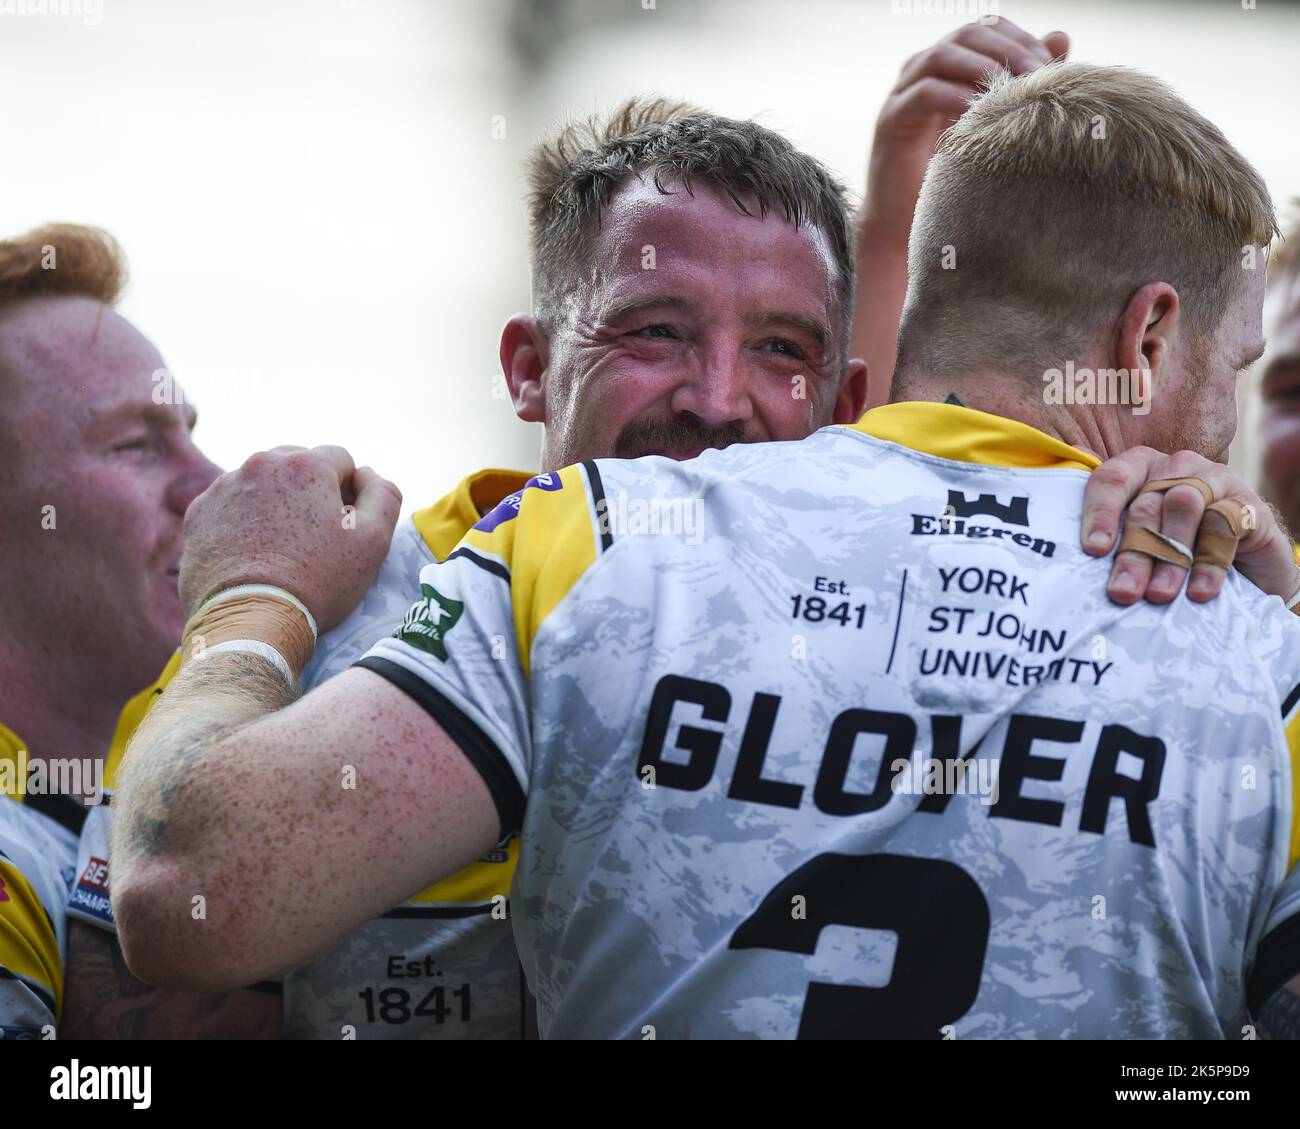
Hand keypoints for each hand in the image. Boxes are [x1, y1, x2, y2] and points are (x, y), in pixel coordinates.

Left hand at [178, 446, 401, 631]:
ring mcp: (224, 487)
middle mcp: (260, 463)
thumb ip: (384, 494)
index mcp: (305, 464)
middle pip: (298, 464)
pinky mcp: (199, 513)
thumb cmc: (319, 582)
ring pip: (263, 483)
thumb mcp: (374, 542)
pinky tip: (254, 553)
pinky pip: (231, 505)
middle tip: (314, 537)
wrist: (251, 621)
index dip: (349, 492)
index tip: (343, 526)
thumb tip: (366, 474)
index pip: (340, 459)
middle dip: (310, 491)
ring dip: (276, 502)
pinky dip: (244, 520)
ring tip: (282, 548)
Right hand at [860, 18, 1067, 247]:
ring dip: (979, 66)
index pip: (985, 29)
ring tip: (1009, 87)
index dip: (1017, 36)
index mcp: (950, 68)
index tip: (1048, 61)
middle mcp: (924, 72)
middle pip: (964, 35)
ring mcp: (903, 93)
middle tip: (1035, 71)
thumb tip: (1060, 37)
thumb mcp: (998, 124)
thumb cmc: (956, 176)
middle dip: (1005, 48)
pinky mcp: (890, 121)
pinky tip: (977, 112)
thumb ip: (1025, 82)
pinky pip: (922, 94)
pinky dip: (952, 96)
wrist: (908, 224)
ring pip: (940, 56)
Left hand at [1081, 446, 1299, 605]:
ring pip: (1182, 508)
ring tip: (1158, 595)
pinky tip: (1199, 592)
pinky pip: (1223, 525)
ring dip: (1169, 556)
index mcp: (1139, 469)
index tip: (1093, 550)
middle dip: (1133, 553)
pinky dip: (1209, 562)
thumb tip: (1081, 576)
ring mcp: (1213, 480)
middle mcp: (1175, 467)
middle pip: (1145, 506)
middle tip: (1123, 593)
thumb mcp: (1143, 545)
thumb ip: (1114, 546)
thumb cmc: (1178, 553)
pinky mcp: (1246, 502)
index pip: (1111, 480)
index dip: (1100, 513)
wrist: (1246, 567)